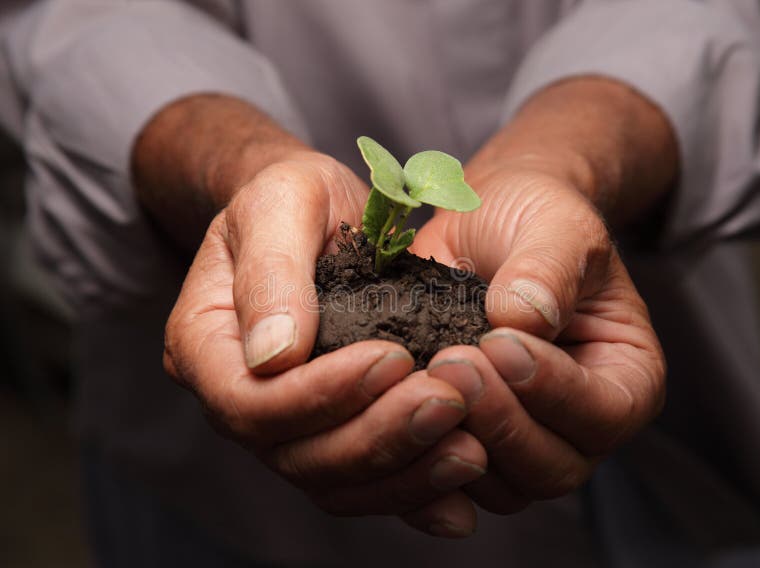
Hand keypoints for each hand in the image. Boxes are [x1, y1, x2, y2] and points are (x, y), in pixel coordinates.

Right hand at [163, 152, 486, 536]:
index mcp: (204, 345)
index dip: (320, 394)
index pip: (249, 402)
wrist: (314, 213)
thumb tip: (273, 355)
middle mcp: (237, 398)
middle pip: (296, 454)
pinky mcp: (329, 431)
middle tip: (449, 403)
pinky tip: (460, 489)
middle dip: (376, 436)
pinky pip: (363, 482)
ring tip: (470, 449)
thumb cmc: (290, 198)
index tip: (393, 356)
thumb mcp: (278, 203)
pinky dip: (411, 490)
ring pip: (333, 480)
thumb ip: (271, 272)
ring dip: (403, 473)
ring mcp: (283, 424)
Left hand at [413, 162, 665, 512]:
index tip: (500, 343)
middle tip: (452, 362)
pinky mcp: (468, 438)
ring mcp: (523, 439)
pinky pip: (448, 474)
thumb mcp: (556, 224)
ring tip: (424, 377)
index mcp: (625, 376)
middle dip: (500, 421)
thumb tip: (527, 318)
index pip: (605, 414)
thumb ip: (550, 268)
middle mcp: (578, 422)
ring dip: (457, 440)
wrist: (483, 224)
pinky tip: (395, 406)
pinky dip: (422, 452)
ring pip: (501, 485)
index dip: (554, 390)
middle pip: (552, 467)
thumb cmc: (534, 219)